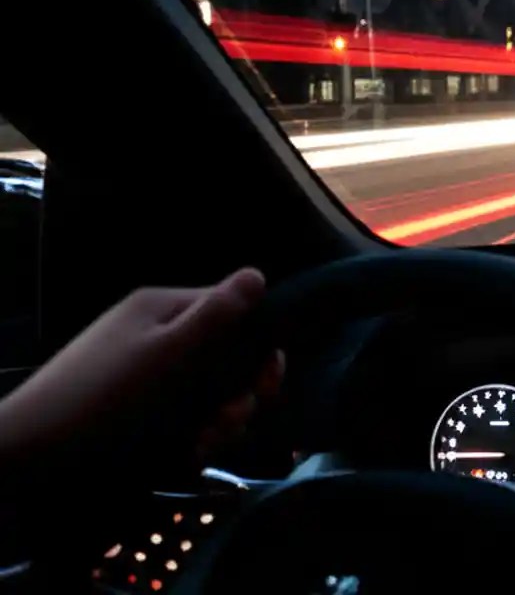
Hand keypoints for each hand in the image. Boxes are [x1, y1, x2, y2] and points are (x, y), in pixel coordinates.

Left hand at [0, 268, 283, 477]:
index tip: (267, 381)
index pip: (231, 313)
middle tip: (230, 418)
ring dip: (220, 422)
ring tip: (203, 443)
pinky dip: (195, 438)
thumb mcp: (166, 353)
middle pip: (226, 359)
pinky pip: (187, 420)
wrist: (33, 453)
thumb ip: (215, 317)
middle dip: (239, 393)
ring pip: (211, 395)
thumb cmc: (103, 396)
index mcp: (163, 311)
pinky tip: (186, 454)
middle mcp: (158, 338)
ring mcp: (149, 377)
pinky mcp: (142, 413)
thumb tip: (258, 274)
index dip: (257, 345)